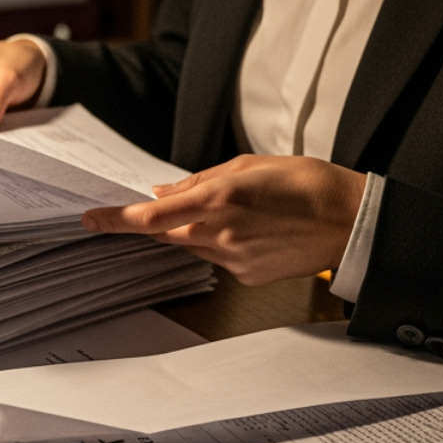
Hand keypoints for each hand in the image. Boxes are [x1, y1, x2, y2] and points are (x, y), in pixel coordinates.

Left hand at [82, 155, 365, 285]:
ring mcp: (234, 260)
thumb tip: (162, 191)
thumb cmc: (307, 183)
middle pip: (167, 233)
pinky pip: (219, 259)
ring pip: (193, 246)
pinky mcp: (248, 276)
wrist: (352, 221)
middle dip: (160, 221)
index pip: (151, 216)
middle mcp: (220, 234)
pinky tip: (254, 231)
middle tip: (174, 206)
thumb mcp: (249, 165)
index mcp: (219, 200)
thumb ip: (198, 181)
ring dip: (196, 230)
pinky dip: (224, 244)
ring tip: (237, 211)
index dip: (117, 220)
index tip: (90, 220)